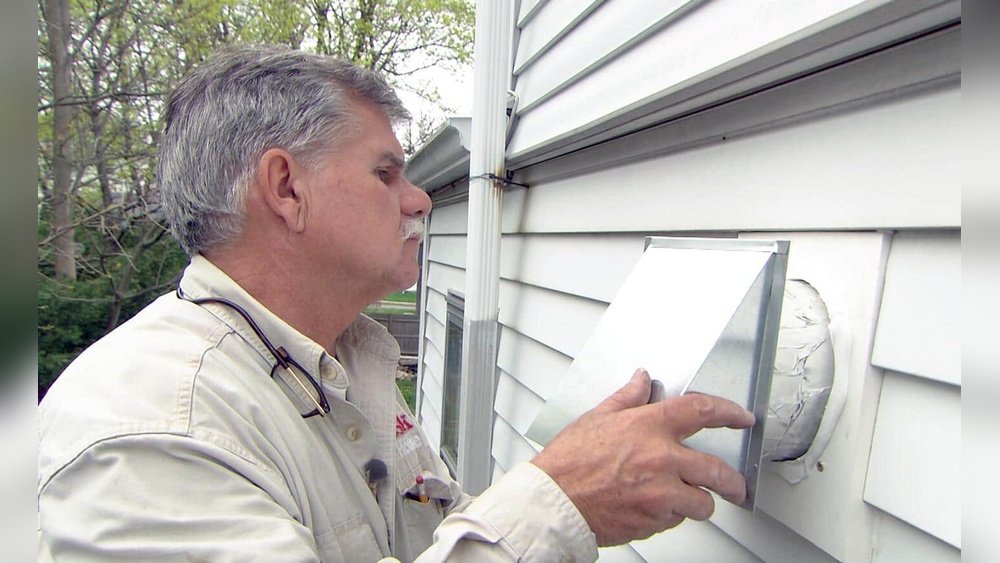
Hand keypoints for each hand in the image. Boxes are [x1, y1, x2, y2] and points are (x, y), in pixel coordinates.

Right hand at [531, 368, 754, 545]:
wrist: (554, 501)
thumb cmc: (569, 462)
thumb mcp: (597, 418)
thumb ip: (628, 398)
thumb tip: (642, 379)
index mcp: (648, 427)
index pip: (702, 410)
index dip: (729, 412)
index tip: (741, 418)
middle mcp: (661, 459)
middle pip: (718, 470)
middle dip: (733, 482)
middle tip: (736, 486)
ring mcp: (660, 494)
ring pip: (702, 502)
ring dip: (699, 501)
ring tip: (688, 499)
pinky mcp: (654, 521)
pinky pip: (676, 520)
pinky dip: (671, 515)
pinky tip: (655, 506)